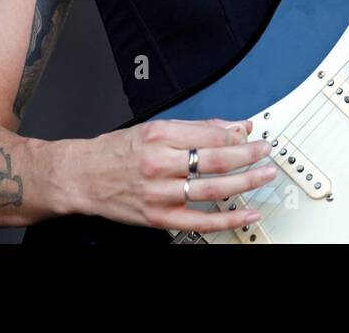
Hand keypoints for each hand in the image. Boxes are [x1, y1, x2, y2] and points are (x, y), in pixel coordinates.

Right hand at [69, 117, 278, 234]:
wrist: (81, 176)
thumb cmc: (117, 151)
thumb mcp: (155, 128)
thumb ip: (197, 128)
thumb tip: (234, 127)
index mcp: (160, 135)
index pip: (210, 135)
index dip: (238, 136)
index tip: (253, 136)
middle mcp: (160, 163)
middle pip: (216, 160)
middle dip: (249, 156)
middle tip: (267, 152)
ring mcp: (159, 193)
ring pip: (212, 188)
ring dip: (246, 182)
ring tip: (265, 175)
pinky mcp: (158, 217)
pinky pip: (199, 221)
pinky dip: (227, 218)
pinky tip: (246, 213)